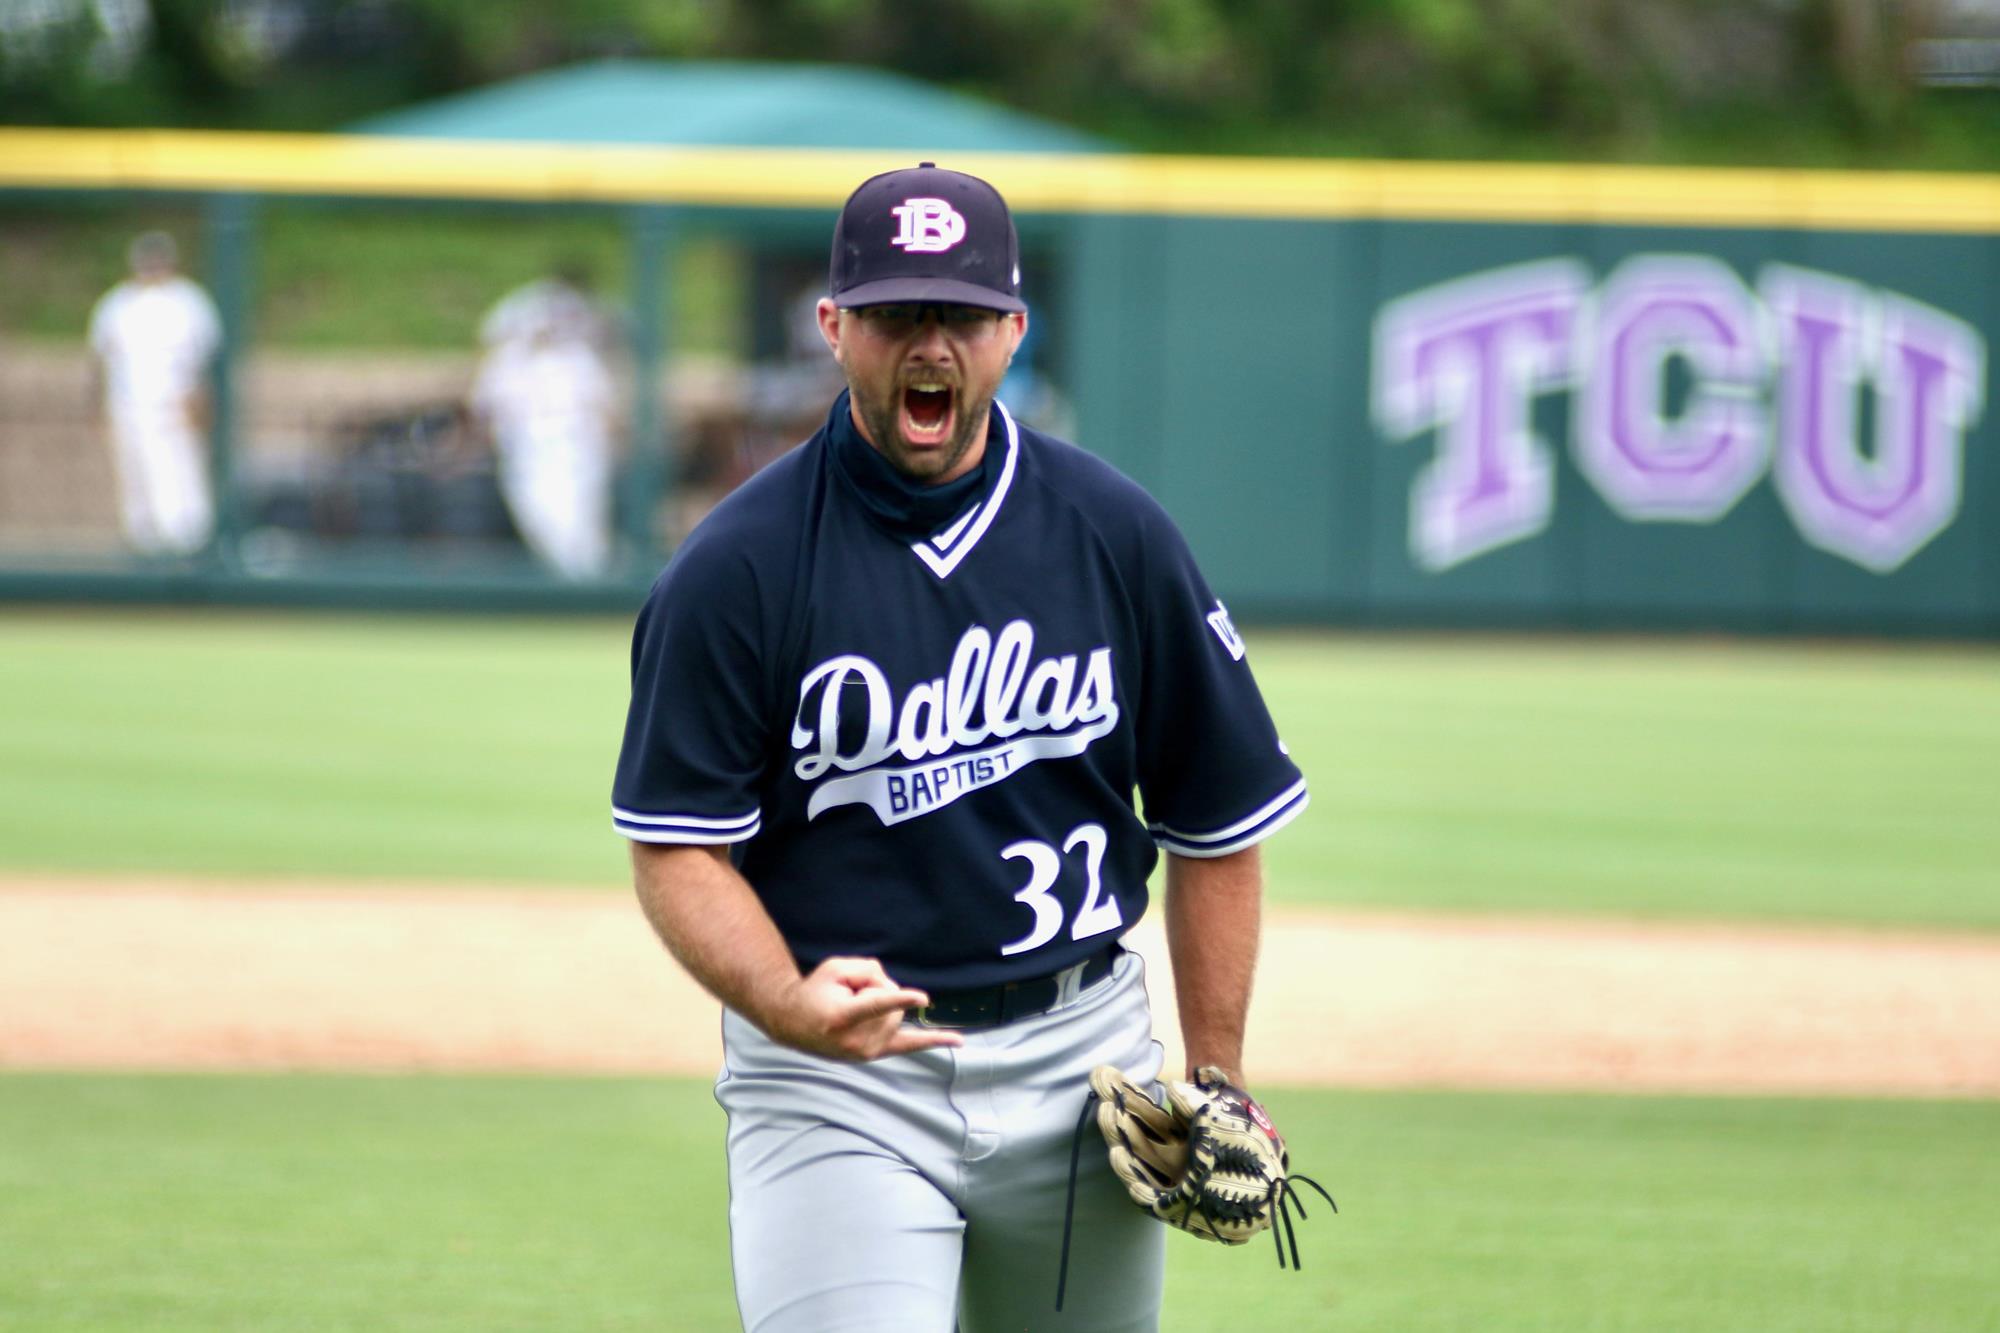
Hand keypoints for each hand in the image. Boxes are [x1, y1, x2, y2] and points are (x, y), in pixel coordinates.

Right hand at [765, 955, 963, 1060]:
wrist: (795, 1023)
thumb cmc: (816, 991)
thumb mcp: (835, 968)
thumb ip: (868, 969)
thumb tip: (893, 988)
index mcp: (843, 1017)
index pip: (876, 1005)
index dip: (899, 999)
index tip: (922, 998)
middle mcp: (858, 1040)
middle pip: (890, 1000)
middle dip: (875, 988)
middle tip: (847, 994)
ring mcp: (868, 1051)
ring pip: (898, 1013)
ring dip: (882, 1003)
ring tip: (852, 1008)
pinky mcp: (876, 1054)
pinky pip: (910, 1046)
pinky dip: (934, 1041)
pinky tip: (958, 1042)